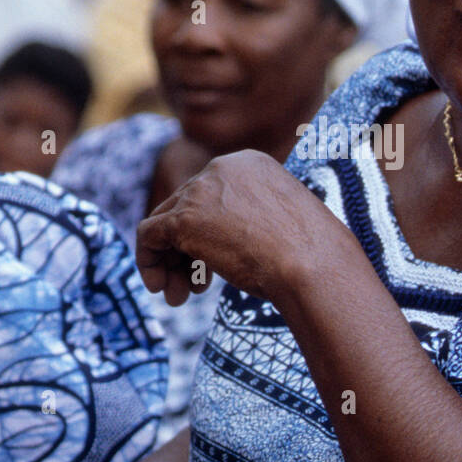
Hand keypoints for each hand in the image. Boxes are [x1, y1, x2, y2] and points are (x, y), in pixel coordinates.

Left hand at [136, 149, 354, 306]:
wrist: (312, 264)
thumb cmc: (312, 254)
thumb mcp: (285, 222)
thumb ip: (254, 219)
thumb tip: (234, 241)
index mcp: (250, 163)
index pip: (210, 194)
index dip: (208, 232)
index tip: (215, 264)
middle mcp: (221, 167)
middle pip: (185, 207)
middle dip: (185, 250)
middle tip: (193, 287)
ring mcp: (200, 191)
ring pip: (165, 223)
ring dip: (169, 262)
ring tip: (178, 298)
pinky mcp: (184, 219)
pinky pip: (149, 236)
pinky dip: (149, 262)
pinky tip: (160, 287)